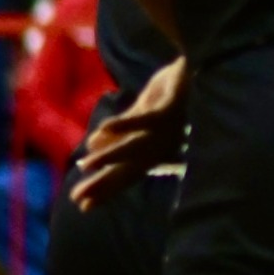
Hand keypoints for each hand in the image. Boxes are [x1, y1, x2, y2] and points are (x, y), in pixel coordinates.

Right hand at [71, 57, 188, 210]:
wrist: (195, 68)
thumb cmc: (164, 97)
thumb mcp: (138, 117)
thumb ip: (120, 133)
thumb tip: (91, 147)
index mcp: (155, 149)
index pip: (127, 174)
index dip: (106, 190)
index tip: (82, 206)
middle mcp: (163, 145)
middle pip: (131, 168)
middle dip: (105, 183)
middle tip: (78, 196)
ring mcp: (169, 128)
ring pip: (138, 146)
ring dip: (112, 155)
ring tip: (86, 164)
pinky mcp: (171, 107)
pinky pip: (148, 119)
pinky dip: (126, 124)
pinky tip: (104, 127)